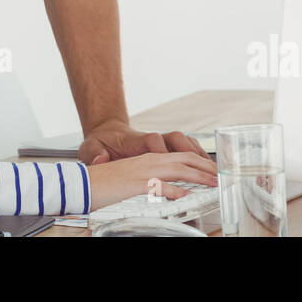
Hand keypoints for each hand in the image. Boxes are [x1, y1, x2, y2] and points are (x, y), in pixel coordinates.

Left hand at [78, 120, 208, 164]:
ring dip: (198, 153)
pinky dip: (198, 154)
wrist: (105, 133)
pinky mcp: (165, 147)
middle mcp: (152, 139)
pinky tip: (207, 166)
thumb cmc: (100, 142)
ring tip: (211, 168)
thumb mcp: (90, 148)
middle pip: (176, 139)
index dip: (161, 149)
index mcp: (135, 140)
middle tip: (204, 168)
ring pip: (185, 142)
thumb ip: (94, 153)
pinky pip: (186, 147)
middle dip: (191, 153)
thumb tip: (100, 158)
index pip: (153, 140)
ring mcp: (160, 142)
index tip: (167, 159)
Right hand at [86, 151, 218, 210]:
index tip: (211, 171)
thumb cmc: (103, 182)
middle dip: (205, 167)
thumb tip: (170, 188)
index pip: (180, 156)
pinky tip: (187, 197)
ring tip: (213, 184)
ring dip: (198, 177)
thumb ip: (150, 179)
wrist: (80, 181)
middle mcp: (148, 161)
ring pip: (178, 170)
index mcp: (148, 159)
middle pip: (184, 160)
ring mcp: (143, 171)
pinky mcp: (136, 184)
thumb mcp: (131, 176)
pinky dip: (176, 191)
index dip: (198, 162)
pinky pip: (161, 186)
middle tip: (220, 176)